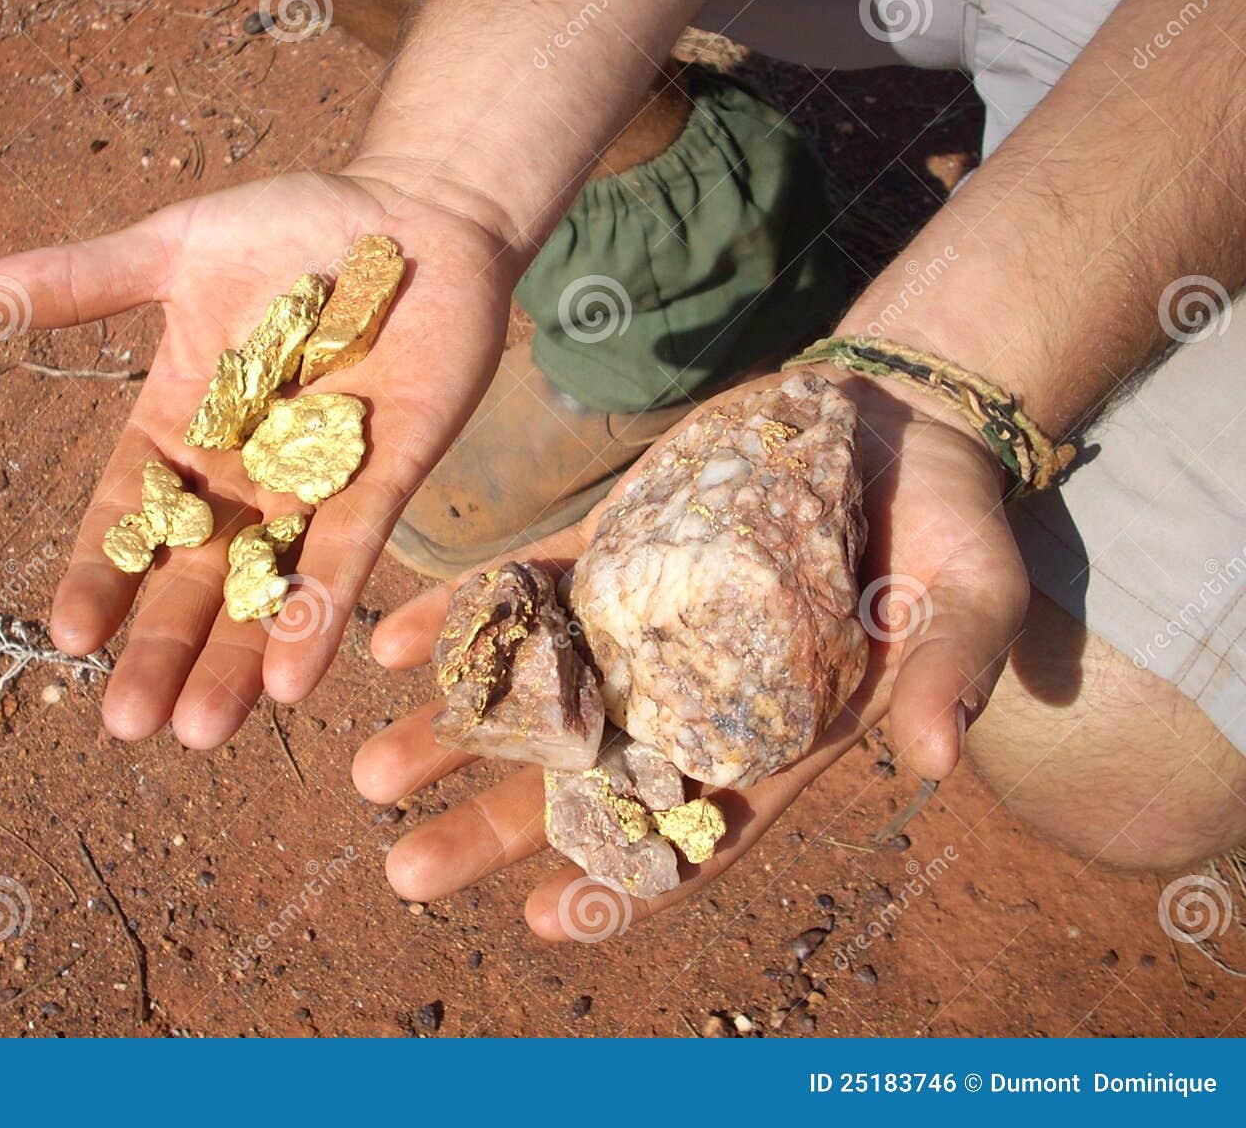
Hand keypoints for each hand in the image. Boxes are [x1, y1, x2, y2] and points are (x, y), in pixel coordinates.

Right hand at [0, 168, 519, 745]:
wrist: (414, 213)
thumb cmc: (296, 225)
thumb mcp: (178, 248)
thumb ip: (86, 281)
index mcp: (185, 420)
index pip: (132, 511)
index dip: (103, 572)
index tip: (70, 636)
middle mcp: (245, 467)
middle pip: (196, 572)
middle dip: (165, 648)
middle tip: (130, 725)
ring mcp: (318, 478)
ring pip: (267, 583)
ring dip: (236, 657)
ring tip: (202, 734)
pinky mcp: (388, 475)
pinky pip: (349, 554)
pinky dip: (319, 611)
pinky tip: (293, 679)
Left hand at [352, 369, 1028, 938]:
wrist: (895, 417)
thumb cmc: (949, 524)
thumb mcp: (970, 596)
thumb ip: (949, 671)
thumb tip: (932, 756)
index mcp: (779, 734)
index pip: (695, 832)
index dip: (626, 884)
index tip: (545, 922)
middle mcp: (693, 694)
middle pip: (586, 781)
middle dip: (500, 826)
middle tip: (410, 870)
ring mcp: (642, 623)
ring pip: (539, 696)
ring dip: (458, 733)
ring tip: (370, 772)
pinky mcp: (612, 551)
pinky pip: (528, 591)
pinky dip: (468, 614)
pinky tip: (396, 641)